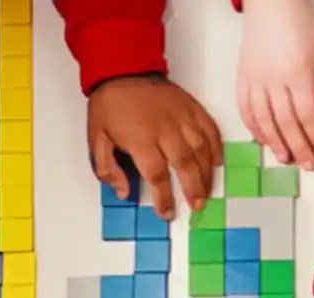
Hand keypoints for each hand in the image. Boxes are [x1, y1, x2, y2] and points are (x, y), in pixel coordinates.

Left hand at [88, 75, 222, 218]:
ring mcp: (182, 119)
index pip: (156, 175)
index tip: (166, 213)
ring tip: (207, 191)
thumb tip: (123, 192)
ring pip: (201, 152)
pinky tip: (216, 163)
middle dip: (193, 190)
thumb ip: (108, 168)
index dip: (164, 198)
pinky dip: (216, 148)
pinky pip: (210, 131)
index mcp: (140, 139)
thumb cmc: (110, 105)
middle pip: (185, 166)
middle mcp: (165, 131)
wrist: (124, 68)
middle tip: (197, 206)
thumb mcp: (97, 137)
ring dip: (206, 174)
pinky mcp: (193, 109)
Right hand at [237, 0, 313, 169]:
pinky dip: (254, 128)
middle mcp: (273, 78)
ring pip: (263, 120)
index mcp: (297, 71)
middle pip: (286, 123)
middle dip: (300, 148)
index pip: (308, 116)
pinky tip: (264, 140)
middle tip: (310, 165)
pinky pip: (245, 109)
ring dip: (276, 143)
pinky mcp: (242, 76)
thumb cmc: (302, 21)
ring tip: (287, 159)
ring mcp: (254, 78)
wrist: (271, 1)